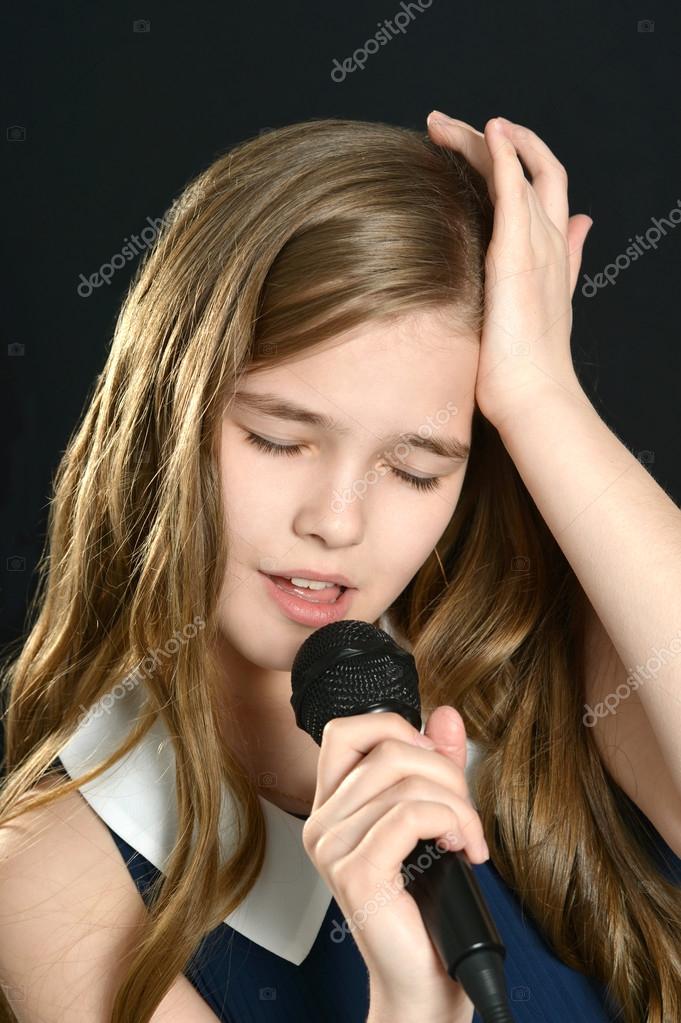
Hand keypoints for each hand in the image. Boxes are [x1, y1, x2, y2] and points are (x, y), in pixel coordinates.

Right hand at [302, 706, 484, 1021]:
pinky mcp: (356, 873)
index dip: (396, 729)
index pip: (346, 730)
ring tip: (469, 836)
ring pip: (405, 782)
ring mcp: (332, 848)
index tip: (433, 761)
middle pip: (388, 750)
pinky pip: (411, 815)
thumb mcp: (434, 817)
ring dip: (457, 804)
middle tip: (466, 810)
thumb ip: (435, 763)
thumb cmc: (426, 905)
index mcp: (331, 806)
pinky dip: (451, 822)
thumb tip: (447, 714)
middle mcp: (322, 823)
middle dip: (445, 771)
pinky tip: (463, 848)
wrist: (426, 978)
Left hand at [426, 112, 592, 432]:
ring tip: (441, 123)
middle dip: (488, 141)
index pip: (533, 188)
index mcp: (546, 253)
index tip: (467, 150)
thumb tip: (577, 231)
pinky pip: (515, 186)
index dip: (506, 162)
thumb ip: (550, 269)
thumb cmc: (520, 367)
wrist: (531, 393)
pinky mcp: (519, 251)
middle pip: (528, 168)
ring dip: (483, 138)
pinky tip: (486, 131)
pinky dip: (504, 153)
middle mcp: (546, 240)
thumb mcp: (530, 312)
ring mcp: (536, 242)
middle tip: (440, 126)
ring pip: (517, 168)